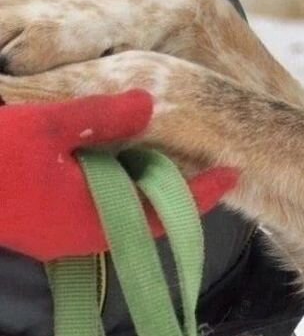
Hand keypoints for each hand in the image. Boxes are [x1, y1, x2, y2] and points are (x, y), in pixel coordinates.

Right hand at [0, 90, 236, 261]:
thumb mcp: (43, 127)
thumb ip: (100, 116)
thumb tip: (150, 104)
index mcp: (85, 215)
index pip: (160, 211)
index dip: (199, 193)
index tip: (231, 173)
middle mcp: (75, 232)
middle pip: (144, 215)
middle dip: (176, 191)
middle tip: (207, 162)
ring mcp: (56, 230)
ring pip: (118, 211)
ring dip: (145, 187)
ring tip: (170, 156)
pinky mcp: (40, 220)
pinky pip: (93, 206)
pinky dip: (114, 185)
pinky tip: (114, 157)